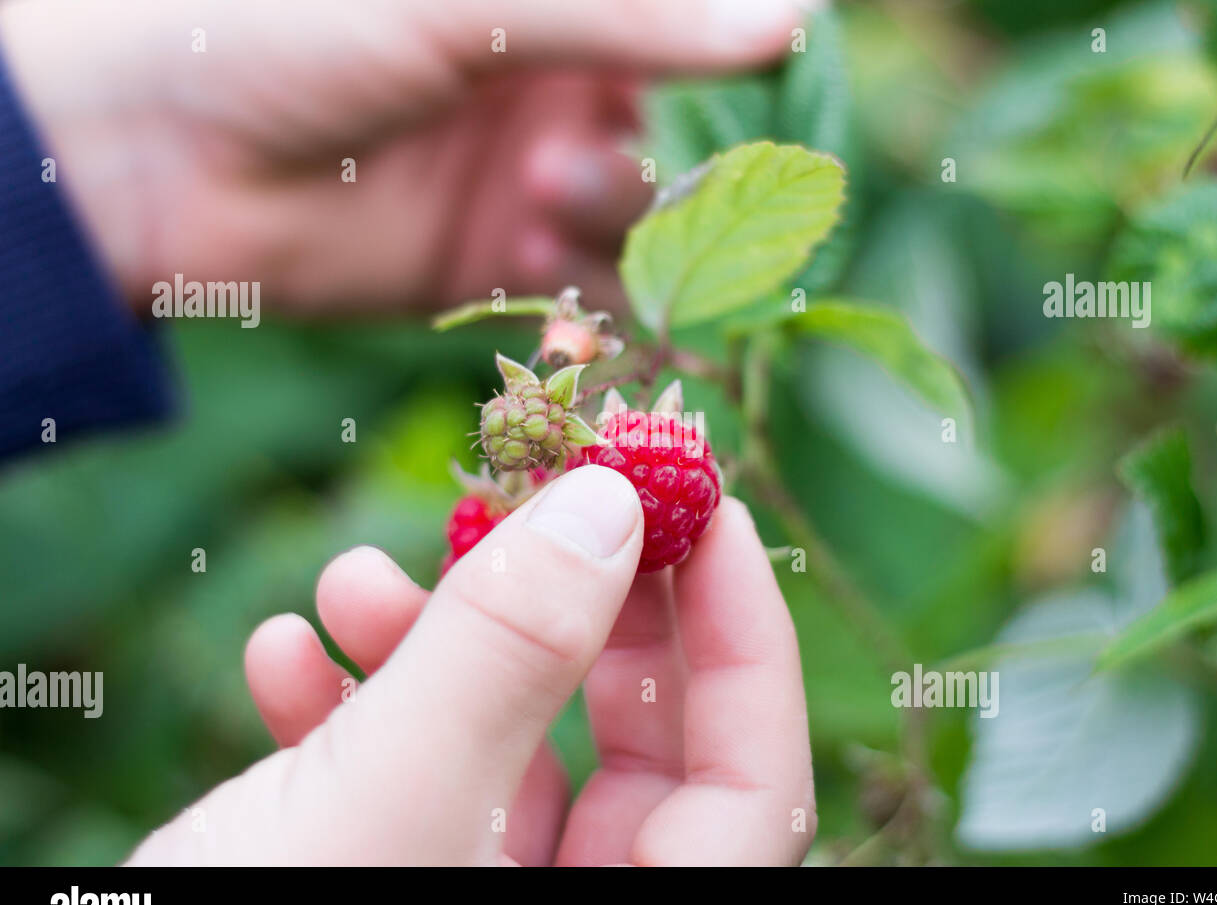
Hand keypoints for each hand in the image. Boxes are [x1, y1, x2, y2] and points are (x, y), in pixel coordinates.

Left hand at [0, 0, 805, 312]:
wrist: (162, 154)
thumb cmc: (297, 28)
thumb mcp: (472, 2)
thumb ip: (631, 17)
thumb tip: (789, 21)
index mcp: (562, 8)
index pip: (694, 38)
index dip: (740, 65)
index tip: (775, 87)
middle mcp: (562, 94)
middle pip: (689, 145)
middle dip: (676, 160)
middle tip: (600, 151)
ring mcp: (533, 189)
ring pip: (648, 228)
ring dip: (615, 218)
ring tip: (535, 192)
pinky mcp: (497, 274)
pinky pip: (589, 299)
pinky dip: (585, 290)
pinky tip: (532, 258)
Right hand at [125, 466, 814, 864]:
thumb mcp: (385, 797)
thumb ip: (505, 655)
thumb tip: (611, 506)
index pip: (752, 781)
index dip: (746, 633)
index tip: (705, 504)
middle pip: (633, 748)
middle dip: (579, 610)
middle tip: (547, 504)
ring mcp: (475, 901)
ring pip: (508, 750)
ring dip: (436, 646)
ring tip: (353, 583)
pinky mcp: (391, 885)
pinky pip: (412, 784)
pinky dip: (357, 709)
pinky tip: (284, 661)